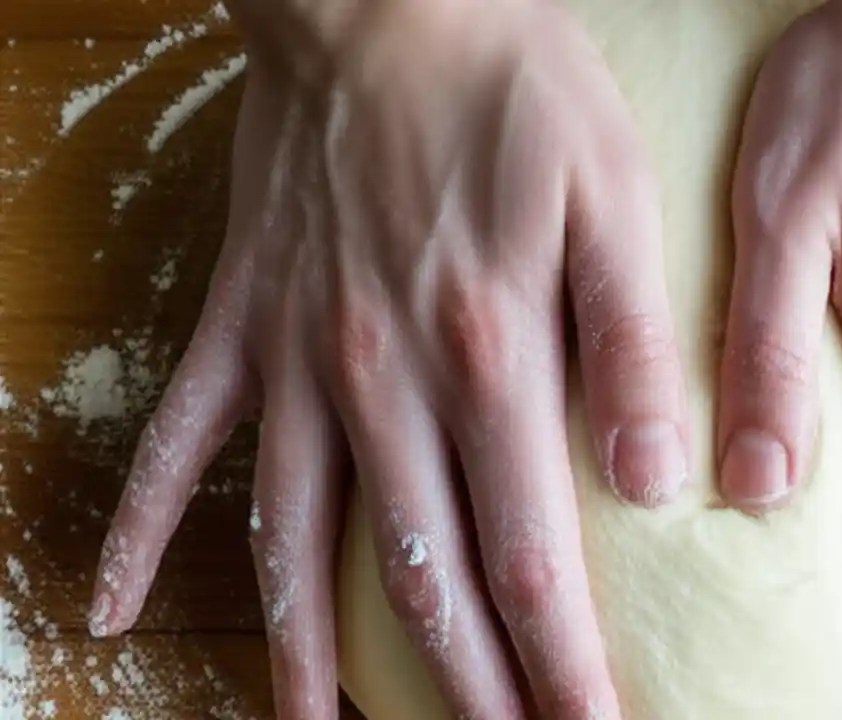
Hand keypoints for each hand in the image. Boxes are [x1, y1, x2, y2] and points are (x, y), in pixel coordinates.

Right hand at [89, 1, 688, 717]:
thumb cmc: (511, 89)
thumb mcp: (611, 199)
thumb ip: (636, 346)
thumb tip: (655, 481)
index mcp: (489, 355)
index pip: (530, 555)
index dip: (560, 663)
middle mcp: (381, 379)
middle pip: (422, 575)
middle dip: (468, 687)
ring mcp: (295, 358)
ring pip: (298, 538)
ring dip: (305, 654)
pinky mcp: (240, 323)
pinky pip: (175, 439)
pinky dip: (137, 526)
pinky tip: (106, 604)